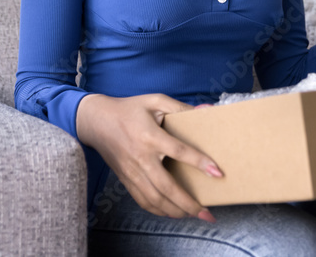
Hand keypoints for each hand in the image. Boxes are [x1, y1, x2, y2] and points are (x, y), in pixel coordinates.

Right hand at [76, 93, 222, 221]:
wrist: (97, 121)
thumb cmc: (129, 109)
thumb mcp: (155, 100)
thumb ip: (180, 107)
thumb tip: (207, 110)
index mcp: (150, 136)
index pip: (179, 151)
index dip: (200, 162)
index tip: (218, 173)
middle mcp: (141, 158)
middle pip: (166, 186)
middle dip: (188, 203)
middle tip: (207, 213)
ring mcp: (132, 172)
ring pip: (154, 199)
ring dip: (176, 211)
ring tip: (194, 215)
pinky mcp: (126, 180)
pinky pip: (142, 201)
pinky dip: (158, 210)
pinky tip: (172, 212)